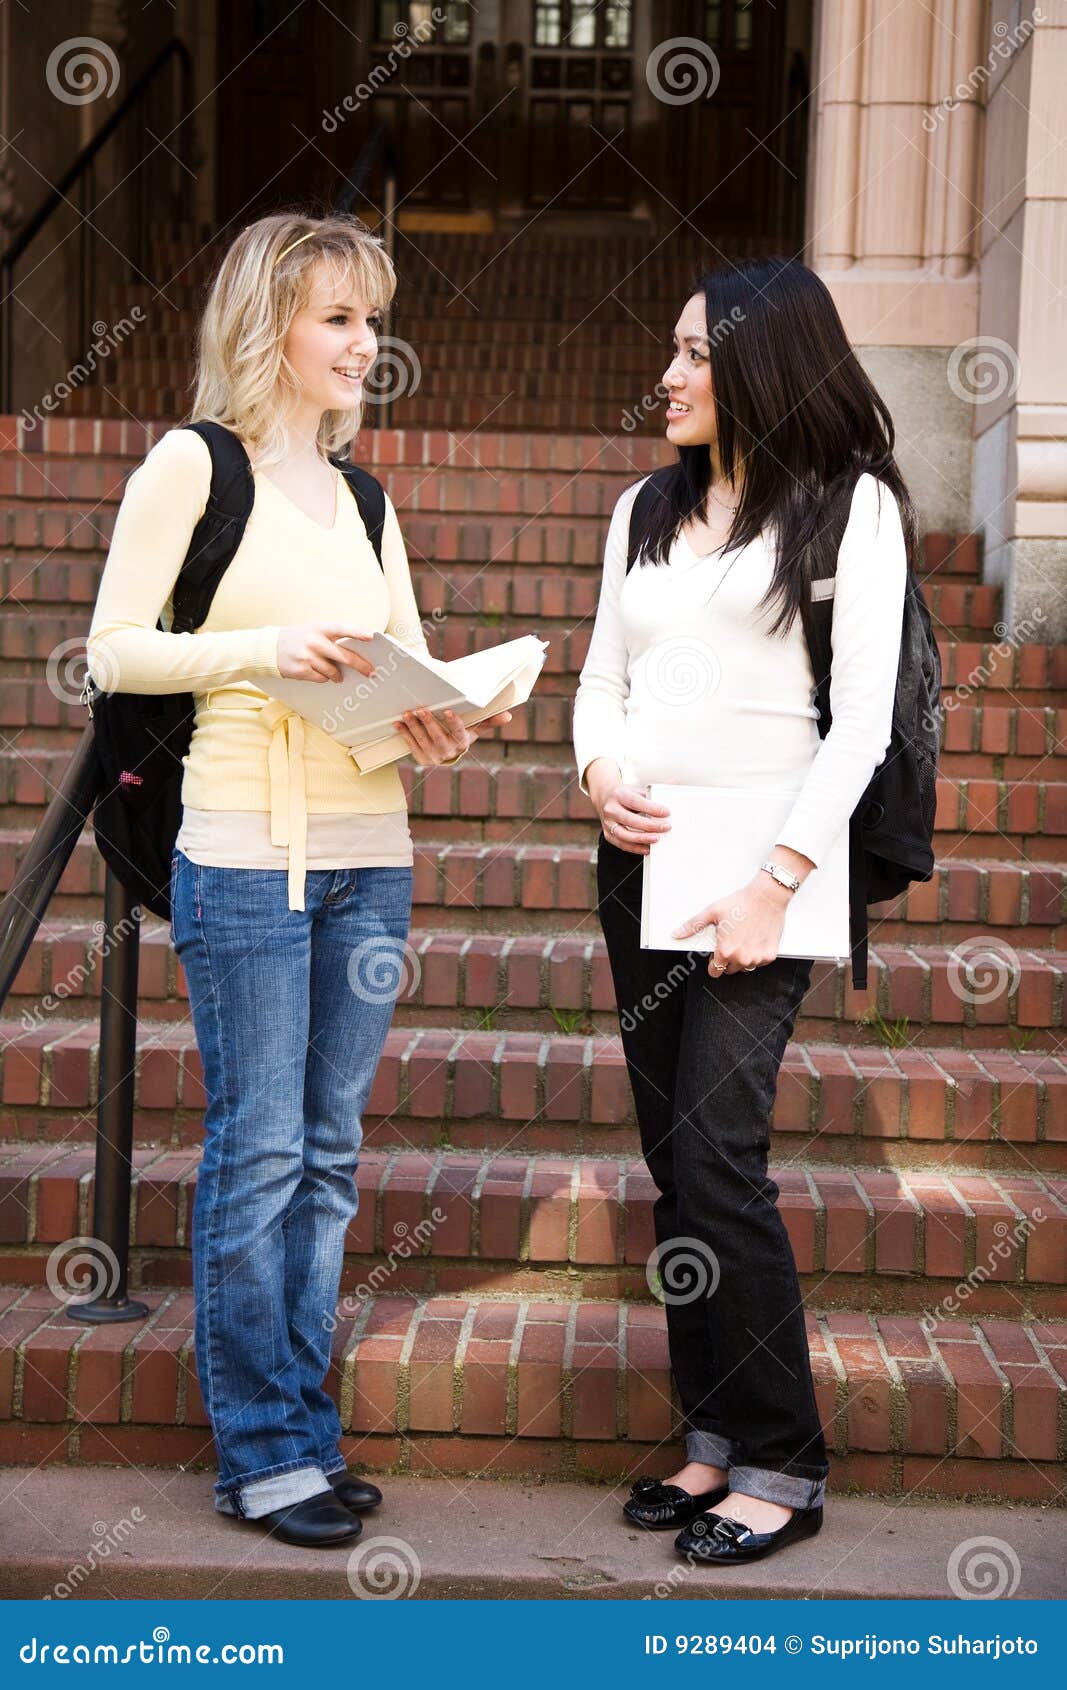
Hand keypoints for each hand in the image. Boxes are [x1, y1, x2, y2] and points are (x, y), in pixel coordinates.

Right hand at [277, 625, 377, 681]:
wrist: (272, 648)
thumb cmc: (299, 638)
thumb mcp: (314, 630)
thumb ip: (333, 637)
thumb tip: (357, 651)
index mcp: (320, 628)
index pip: (341, 628)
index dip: (357, 632)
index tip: (370, 636)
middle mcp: (314, 641)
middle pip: (343, 656)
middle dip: (360, 665)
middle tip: (370, 671)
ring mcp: (307, 656)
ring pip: (333, 671)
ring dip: (337, 675)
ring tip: (335, 674)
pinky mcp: (302, 670)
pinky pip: (322, 678)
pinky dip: (323, 677)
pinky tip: (317, 671)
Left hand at [394, 706, 511, 766]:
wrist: (447, 755)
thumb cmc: (460, 736)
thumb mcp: (474, 729)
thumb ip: (488, 721)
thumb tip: (508, 716)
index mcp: (462, 743)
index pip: (459, 733)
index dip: (454, 723)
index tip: (448, 711)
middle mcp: (448, 752)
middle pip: (438, 737)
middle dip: (429, 723)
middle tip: (422, 709)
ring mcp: (433, 757)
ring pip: (422, 740)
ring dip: (414, 727)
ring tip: (407, 714)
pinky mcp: (421, 758)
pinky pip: (411, 745)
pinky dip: (404, 733)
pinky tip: (399, 723)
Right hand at [593, 779, 670, 855]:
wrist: (604, 797)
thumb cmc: (623, 795)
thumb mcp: (636, 789)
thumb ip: (654, 790)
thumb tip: (673, 783)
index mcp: (619, 795)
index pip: (636, 802)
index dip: (651, 808)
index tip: (666, 812)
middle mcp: (611, 809)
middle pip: (630, 820)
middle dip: (650, 826)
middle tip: (666, 827)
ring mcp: (608, 823)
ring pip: (624, 834)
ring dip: (642, 839)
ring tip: (656, 839)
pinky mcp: (608, 834)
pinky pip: (621, 844)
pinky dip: (635, 848)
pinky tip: (647, 847)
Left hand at [672, 872, 792, 976]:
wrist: (767, 897)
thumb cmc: (742, 903)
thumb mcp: (712, 912)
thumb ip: (693, 926)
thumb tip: (677, 934)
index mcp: (726, 951)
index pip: (714, 971)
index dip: (713, 963)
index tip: (716, 956)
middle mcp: (742, 958)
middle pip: (730, 970)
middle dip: (728, 959)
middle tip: (731, 942)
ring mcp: (757, 958)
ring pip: (745, 967)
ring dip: (743, 958)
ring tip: (743, 939)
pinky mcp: (770, 955)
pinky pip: (760, 962)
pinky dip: (757, 954)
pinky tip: (755, 940)